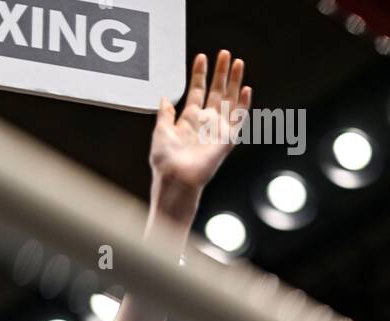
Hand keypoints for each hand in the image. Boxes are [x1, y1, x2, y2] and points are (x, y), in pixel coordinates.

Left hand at [150, 51, 251, 191]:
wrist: (175, 179)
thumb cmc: (165, 162)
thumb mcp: (160, 132)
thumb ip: (164, 114)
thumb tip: (165, 98)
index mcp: (189, 120)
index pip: (197, 91)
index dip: (200, 74)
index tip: (201, 57)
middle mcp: (205, 123)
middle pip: (216, 92)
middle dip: (220, 72)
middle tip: (224, 53)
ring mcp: (217, 130)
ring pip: (230, 100)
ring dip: (234, 81)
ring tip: (237, 62)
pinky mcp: (226, 139)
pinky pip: (238, 120)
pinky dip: (244, 105)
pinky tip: (246, 89)